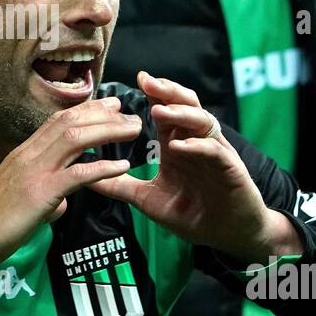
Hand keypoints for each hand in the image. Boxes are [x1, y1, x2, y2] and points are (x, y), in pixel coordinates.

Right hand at [0, 96, 139, 280]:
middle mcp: (28, 156)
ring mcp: (33, 172)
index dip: (85, 111)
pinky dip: (102, 167)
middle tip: (128, 110)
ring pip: (75, 139)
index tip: (108, 106)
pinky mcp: (39, 194)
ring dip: (108, 131)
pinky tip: (122, 166)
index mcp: (22, 155)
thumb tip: (60, 204)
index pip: (56, 122)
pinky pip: (76, 175)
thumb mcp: (19, 203)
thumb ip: (42, 197)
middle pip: (69, 122)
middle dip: (102, 113)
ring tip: (134, 129)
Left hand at [87, 72, 299, 261]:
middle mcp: (196, 144)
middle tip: (146, 82)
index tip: (136, 80)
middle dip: (167, 92)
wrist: (227, 236)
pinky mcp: (230, 170)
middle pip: (186, 106)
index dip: (154, 95)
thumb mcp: (148, 200)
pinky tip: (180, 146)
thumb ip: (120, 186)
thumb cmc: (193, 215)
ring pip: (202, 122)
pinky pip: (215, 152)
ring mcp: (214, 155)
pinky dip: (198, 146)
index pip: (166, 112)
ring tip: (158, 111)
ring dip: (180, 114)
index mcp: (177, 146)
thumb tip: (85, 176)